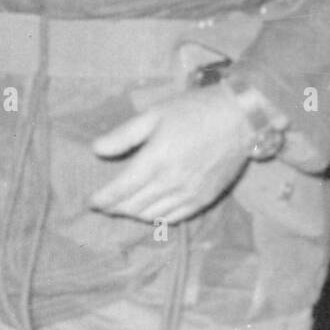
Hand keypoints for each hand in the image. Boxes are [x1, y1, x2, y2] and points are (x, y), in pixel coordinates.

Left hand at [89, 87, 253, 224]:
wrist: (238, 119)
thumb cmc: (192, 111)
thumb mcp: (153, 114)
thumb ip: (124, 135)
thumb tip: (96, 150)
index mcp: (156, 160)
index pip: (122, 190)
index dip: (103, 199)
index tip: (91, 201)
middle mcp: (172, 183)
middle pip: (135, 206)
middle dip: (115, 207)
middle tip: (104, 204)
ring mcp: (190, 194)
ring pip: (153, 216)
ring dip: (134, 214)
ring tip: (123, 207)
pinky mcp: (205, 200)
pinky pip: (175, 218)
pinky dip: (157, 218)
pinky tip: (150, 212)